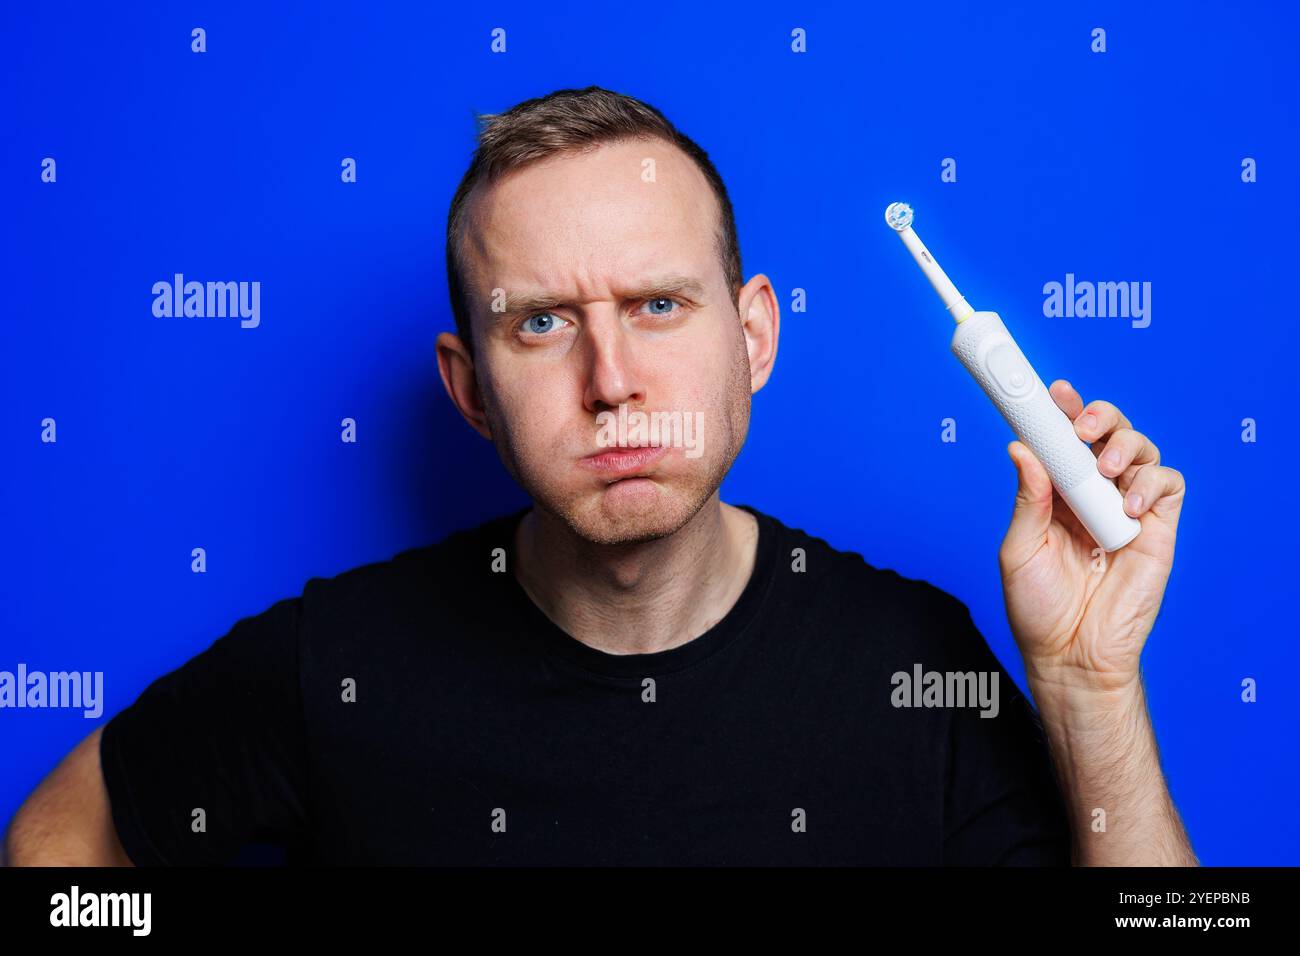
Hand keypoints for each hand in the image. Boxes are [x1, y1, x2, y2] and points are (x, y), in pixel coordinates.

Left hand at [999, 380, 1185, 694]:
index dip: (1063, 412)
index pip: (1064, 441)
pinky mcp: (1158, 529)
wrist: (1071, 656)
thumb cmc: (1039, 607)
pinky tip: (1125, 506)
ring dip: (1123, 446)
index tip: (1053, 393)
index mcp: (1056, 494)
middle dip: (1098, 416)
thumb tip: (1020, 449)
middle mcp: (1093, 494)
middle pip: (1107, 433)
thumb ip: (1027, 499)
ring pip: (1141, 451)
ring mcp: (1127, 509)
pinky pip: (1167, 486)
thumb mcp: (1020, 548)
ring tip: (1102, 470)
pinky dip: (1150, 483)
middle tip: (1081, 424)